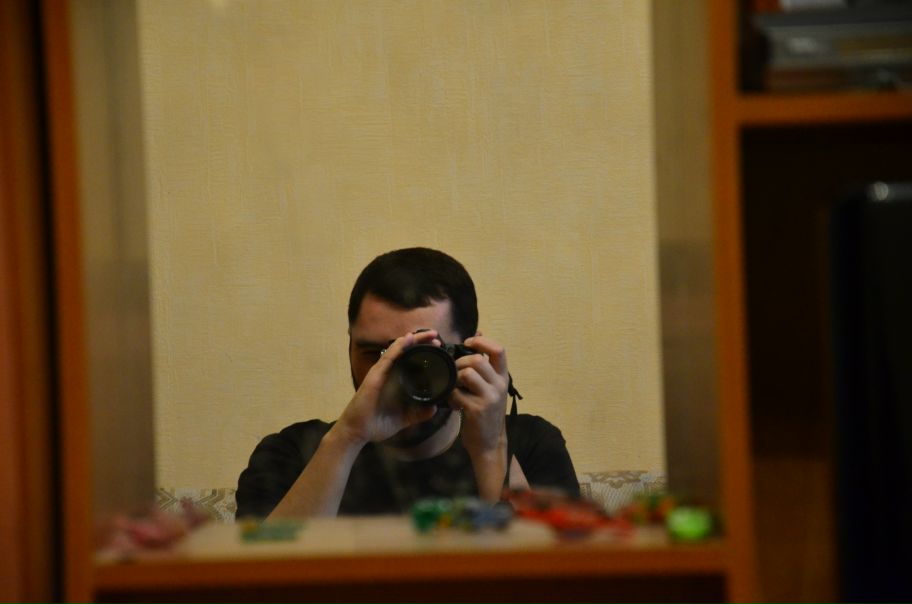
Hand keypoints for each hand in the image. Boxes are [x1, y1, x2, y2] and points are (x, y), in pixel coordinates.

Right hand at [333, 330, 438, 445]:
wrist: (358, 432)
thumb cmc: (377, 423)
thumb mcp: (405, 418)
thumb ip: (419, 413)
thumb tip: (434, 407)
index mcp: (397, 380)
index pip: (411, 360)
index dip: (424, 352)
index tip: (439, 347)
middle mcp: (389, 373)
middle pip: (407, 351)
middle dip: (422, 342)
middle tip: (437, 337)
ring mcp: (382, 372)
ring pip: (399, 350)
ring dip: (414, 340)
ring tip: (429, 334)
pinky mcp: (375, 375)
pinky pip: (388, 357)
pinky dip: (398, 347)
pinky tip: (408, 339)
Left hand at [450, 333, 509, 460]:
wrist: (489, 443)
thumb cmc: (486, 412)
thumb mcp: (491, 387)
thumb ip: (485, 365)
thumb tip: (478, 334)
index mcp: (503, 378)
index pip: (499, 350)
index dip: (481, 342)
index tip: (468, 344)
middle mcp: (500, 386)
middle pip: (478, 360)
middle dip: (460, 362)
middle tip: (454, 372)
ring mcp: (489, 398)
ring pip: (467, 373)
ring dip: (454, 378)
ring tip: (454, 387)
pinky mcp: (477, 410)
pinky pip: (456, 392)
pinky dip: (450, 396)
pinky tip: (453, 404)